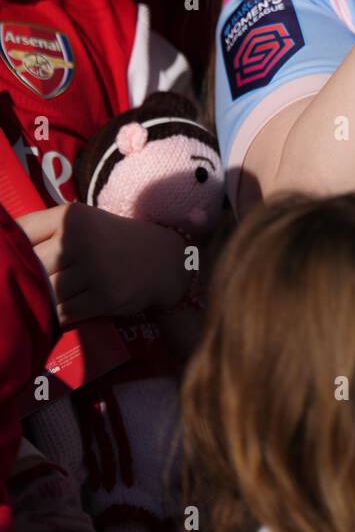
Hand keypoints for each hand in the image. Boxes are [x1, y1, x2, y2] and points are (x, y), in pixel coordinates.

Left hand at [17, 204, 188, 322]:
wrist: (162, 258)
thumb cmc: (109, 241)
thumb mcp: (79, 223)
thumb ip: (42, 231)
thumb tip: (1, 252)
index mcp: (70, 216)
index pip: (20, 233)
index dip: (9, 250)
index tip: (10, 261)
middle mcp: (80, 239)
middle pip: (31, 268)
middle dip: (27, 279)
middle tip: (28, 285)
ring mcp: (94, 269)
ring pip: (46, 293)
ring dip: (43, 300)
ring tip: (48, 298)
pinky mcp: (105, 297)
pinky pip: (64, 313)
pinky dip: (59, 315)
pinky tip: (64, 309)